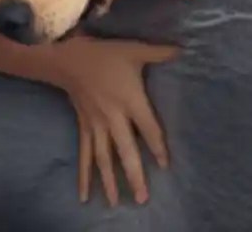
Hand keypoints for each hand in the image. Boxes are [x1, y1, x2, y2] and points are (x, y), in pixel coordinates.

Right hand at [51, 35, 178, 206]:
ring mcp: (97, 125)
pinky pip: (85, 155)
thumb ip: (160, 52)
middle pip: (125, 150)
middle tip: (143, 198)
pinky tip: (85, 196)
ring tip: (117, 203)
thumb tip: (183, 49)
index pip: (147, 128)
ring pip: (104, 158)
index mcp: (129, 100)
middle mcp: (113, 117)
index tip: (164, 165)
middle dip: (134, 174)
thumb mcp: (134, 49)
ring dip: (110, 181)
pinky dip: (85, 176)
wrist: (68, 60)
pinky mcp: (85, 129)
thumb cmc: (105, 55)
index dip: (157, 146)